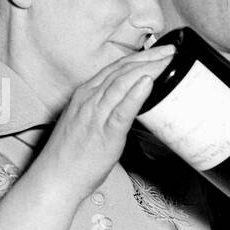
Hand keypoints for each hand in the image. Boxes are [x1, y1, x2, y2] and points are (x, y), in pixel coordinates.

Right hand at [34, 45, 173, 199]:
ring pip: (123, 84)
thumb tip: (132, 103)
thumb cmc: (73, 155)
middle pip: (123, 70)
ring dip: (148, 69)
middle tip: (173, 51)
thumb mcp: (89, 122)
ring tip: (168, 61)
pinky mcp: (103, 134)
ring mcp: (95, 115)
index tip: (161, 51)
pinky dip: (135, 95)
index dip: (141, 56)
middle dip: (150, 57)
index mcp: (86, 94)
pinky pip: (120, 111)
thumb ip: (107, 109)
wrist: (56, 178)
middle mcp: (89, 99)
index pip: (117, 67)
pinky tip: (147, 84)